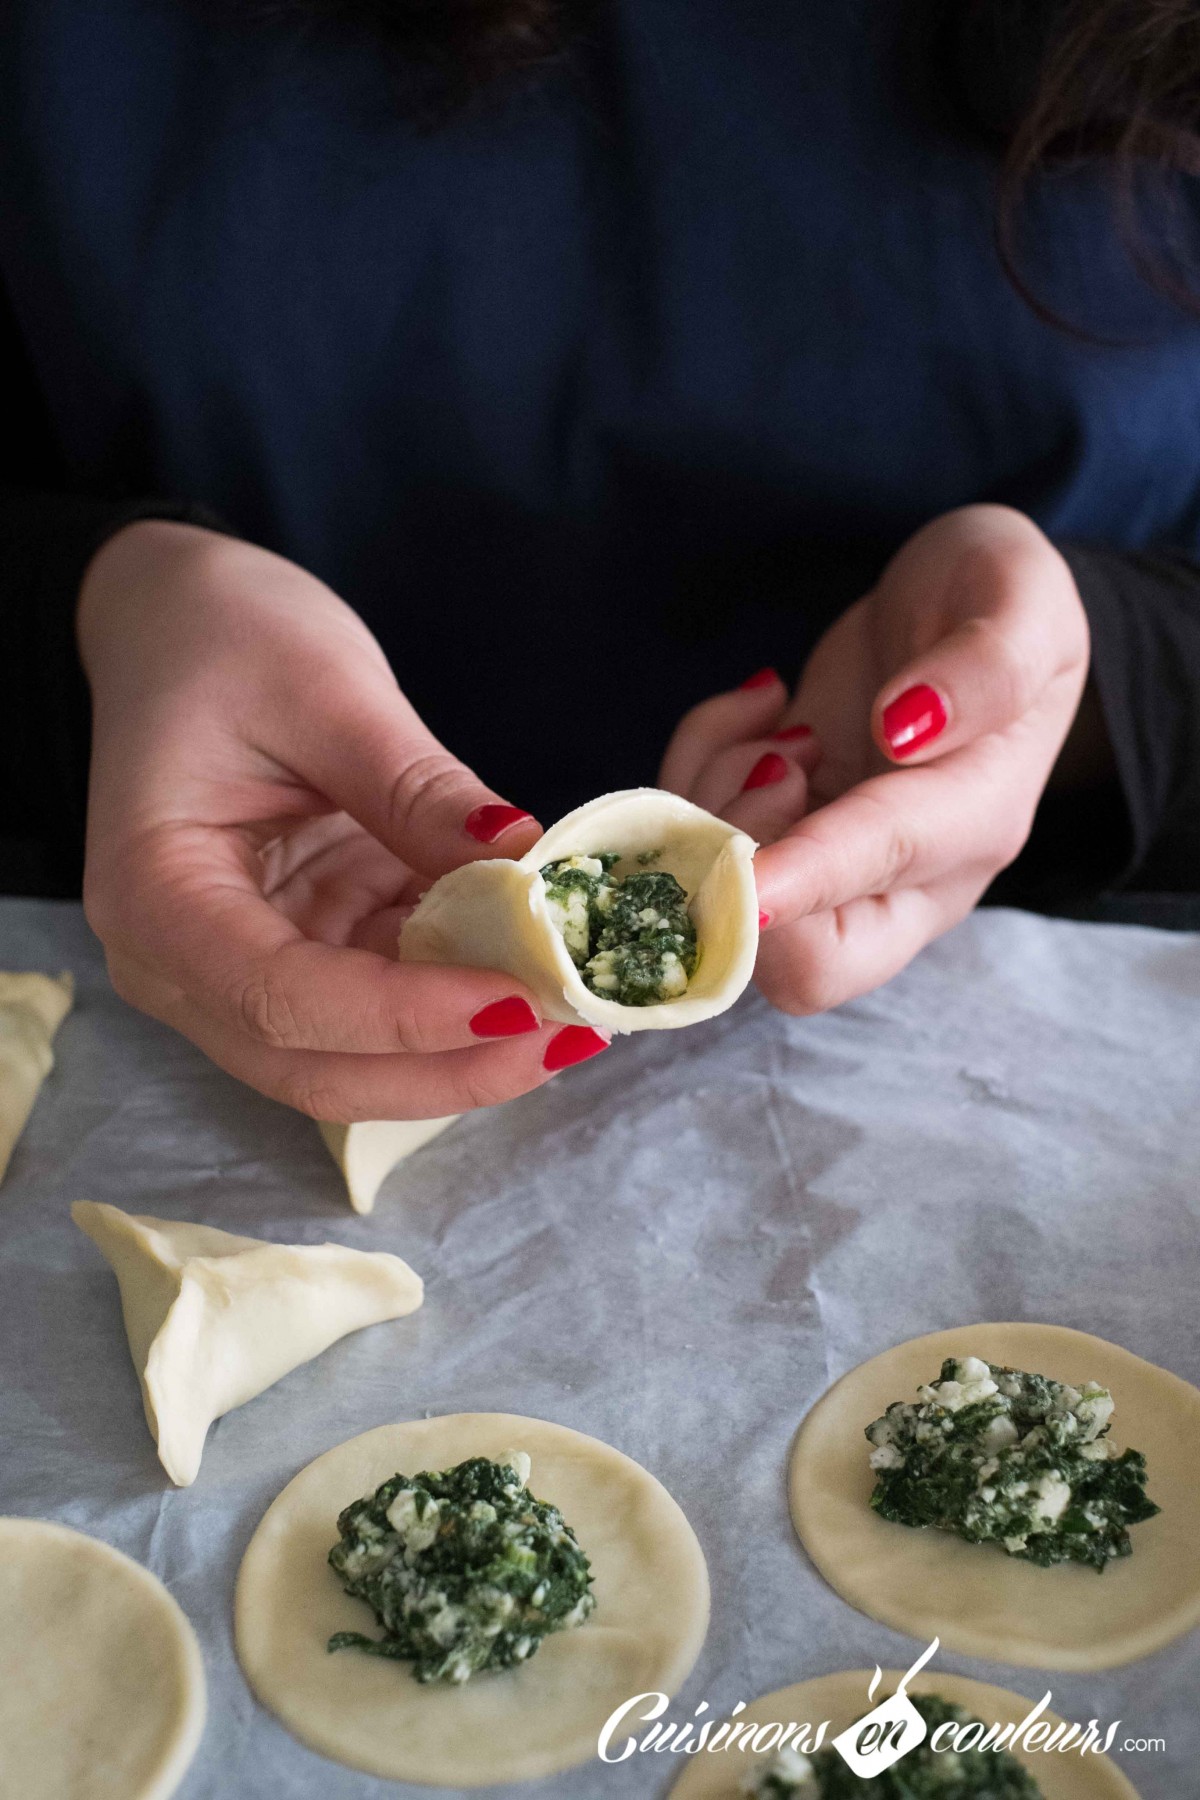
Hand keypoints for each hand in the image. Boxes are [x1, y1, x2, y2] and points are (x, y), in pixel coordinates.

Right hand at [79, 521, 606, 1119]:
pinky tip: (534, 980)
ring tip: (572, 1017)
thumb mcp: (328, 691)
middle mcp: (179, 962)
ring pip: (353, 1060)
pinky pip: (379, 1008)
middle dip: (448, 1067)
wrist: (178, 622)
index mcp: (155, 894)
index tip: (520, 1001)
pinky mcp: (297, 956)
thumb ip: (418, 791)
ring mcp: (236, 970)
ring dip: (463, 1053)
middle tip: (570, 1030)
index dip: (405, 1019)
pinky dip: (456, 1005)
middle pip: (315, 1067)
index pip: (279, 999)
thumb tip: (525, 868)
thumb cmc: (225, 636)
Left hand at [660, 505, 1091, 1012]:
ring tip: (776, 725)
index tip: (745, 878)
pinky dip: (695, 770)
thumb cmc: (998, 595)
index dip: (805, 876)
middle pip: (809, 966)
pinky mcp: (777, 845)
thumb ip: (986, 666)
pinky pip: (695, 844)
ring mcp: (833, 872)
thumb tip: (907, 724)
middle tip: (772, 763)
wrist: (956, 600)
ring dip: (712, 804)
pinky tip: (757, 712)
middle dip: (743, 872)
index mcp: (977, 819)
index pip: (881, 864)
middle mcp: (906, 877)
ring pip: (731, 910)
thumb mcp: (1020, 597)